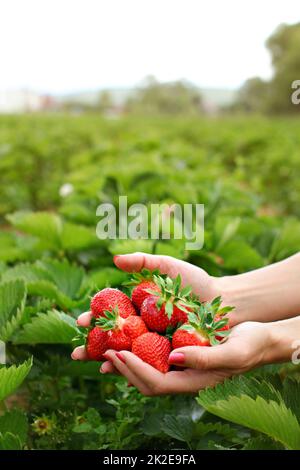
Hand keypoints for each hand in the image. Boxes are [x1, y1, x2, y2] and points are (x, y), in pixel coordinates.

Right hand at [71, 252, 220, 366]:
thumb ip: (143, 261)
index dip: (94, 318)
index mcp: (139, 306)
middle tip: (77, 352)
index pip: (110, 314)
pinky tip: (119, 374)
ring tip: (96, 365)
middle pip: (112, 336)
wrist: (224, 302)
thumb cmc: (196, 283)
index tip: (81, 321)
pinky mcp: (168, 355)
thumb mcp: (168, 267)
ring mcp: (154, 341)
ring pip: (126, 352)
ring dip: (108, 360)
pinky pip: (146, 364)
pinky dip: (131, 369)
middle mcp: (143, 325)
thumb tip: (115, 259)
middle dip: (92, 345)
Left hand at [100, 321, 276, 394]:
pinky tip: (127, 333)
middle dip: (122, 368)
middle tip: (103, 352)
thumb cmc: (250, 345)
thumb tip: (174, 359)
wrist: (259, 337)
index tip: (118, 355)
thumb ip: (205, 359)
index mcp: (192, 382)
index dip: (135, 371)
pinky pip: (153, 352)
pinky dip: (137, 346)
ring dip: (124, 359)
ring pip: (145, 367)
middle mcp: (182, 375)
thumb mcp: (232, 352)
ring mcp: (180, 364)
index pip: (156, 383)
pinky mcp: (180, 350)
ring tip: (105, 346)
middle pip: (144, 380)